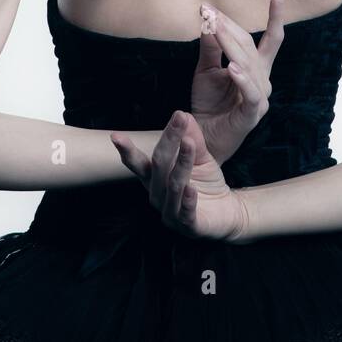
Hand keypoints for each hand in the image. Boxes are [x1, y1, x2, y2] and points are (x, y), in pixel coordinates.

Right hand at [111, 111, 248, 242]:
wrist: (226, 211)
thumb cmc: (206, 182)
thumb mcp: (200, 157)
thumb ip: (191, 138)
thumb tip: (183, 115)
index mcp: (154, 178)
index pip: (138, 163)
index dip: (126, 151)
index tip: (115, 136)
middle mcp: (157, 195)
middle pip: (159, 165)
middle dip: (169, 141)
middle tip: (179, 119)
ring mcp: (171, 212)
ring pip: (173, 185)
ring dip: (182, 163)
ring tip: (189, 143)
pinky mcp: (188, 226)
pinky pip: (186, 212)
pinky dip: (188, 200)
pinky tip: (192, 189)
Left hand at [191, 0, 285, 164]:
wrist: (201, 136)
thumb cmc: (208, 103)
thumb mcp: (205, 70)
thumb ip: (211, 46)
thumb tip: (208, 18)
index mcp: (256, 68)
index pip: (264, 39)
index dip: (264, 19)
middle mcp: (263, 80)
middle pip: (250, 47)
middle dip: (230, 28)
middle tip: (209, 12)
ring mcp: (260, 96)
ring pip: (248, 64)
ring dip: (230, 44)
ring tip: (215, 28)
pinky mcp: (253, 113)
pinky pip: (251, 93)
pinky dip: (243, 79)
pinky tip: (232, 67)